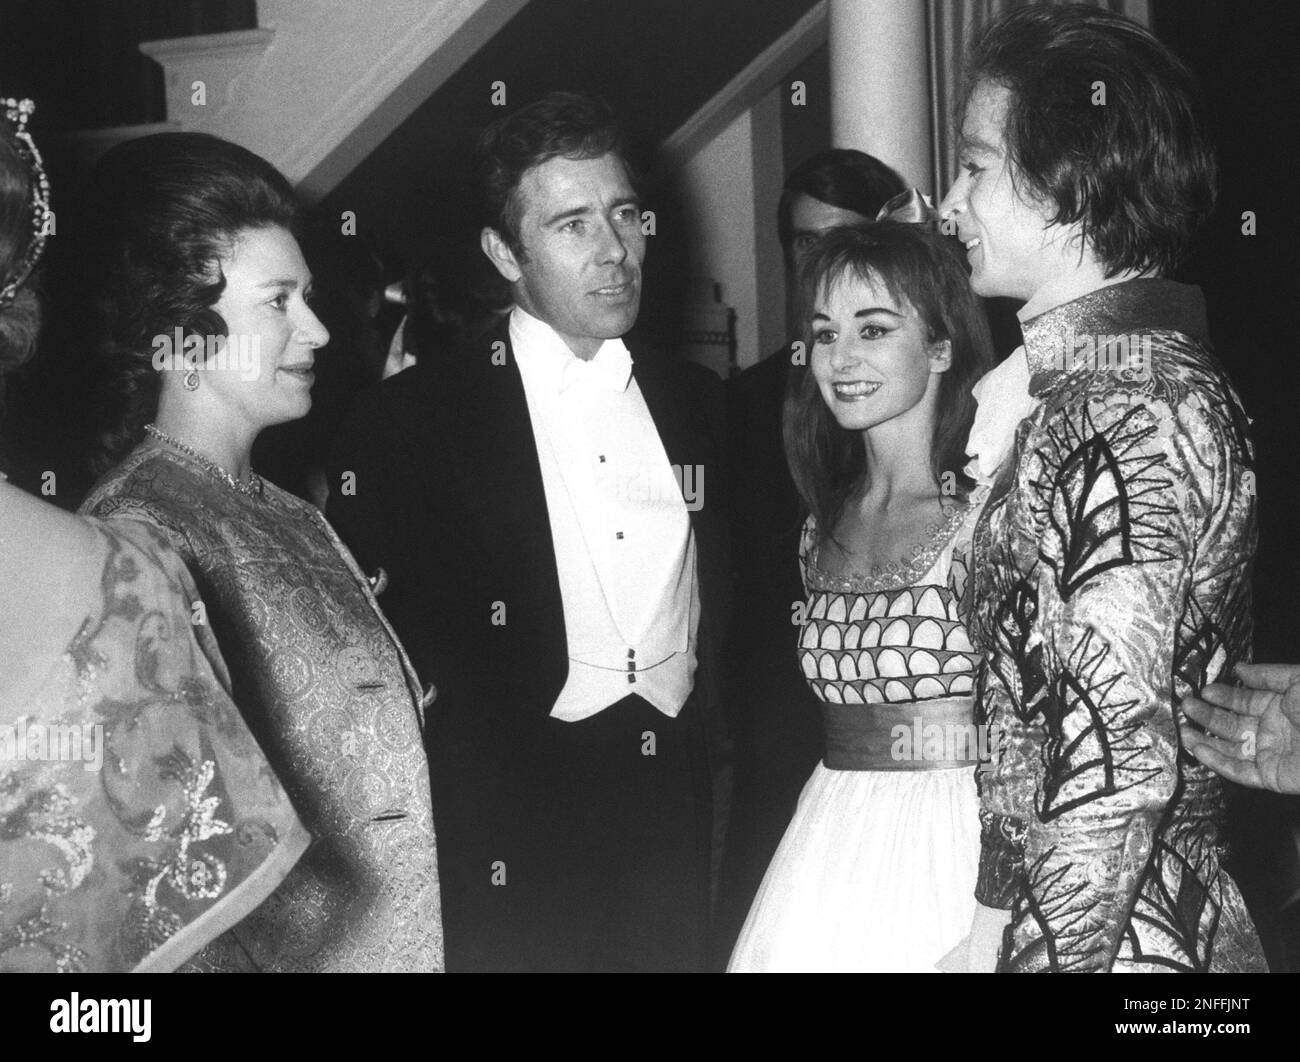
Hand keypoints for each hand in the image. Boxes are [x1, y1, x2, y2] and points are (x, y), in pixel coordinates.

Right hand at [1183, 663, 1299, 793]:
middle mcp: (1273, 730)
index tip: (1203, 690)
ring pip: (1230, 748)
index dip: (1223, 696)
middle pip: (1232, 724)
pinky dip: (1217, 762)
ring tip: (1182, 728)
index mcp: (1280, 707)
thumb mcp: (1298, 681)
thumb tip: (1239, 668)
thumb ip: (1267, 675)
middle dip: (1208, 715)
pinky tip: (1198, 748)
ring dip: (1205, 739)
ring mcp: (1270, 754)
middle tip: (1186, 706)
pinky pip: (1239, 771)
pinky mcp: (1271, 776)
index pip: (1244, 701)